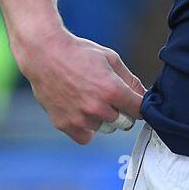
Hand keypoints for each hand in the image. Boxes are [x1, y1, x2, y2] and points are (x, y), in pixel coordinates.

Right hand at [16, 30, 146, 144]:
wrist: (45, 54)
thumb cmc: (79, 53)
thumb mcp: (111, 59)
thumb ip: (130, 80)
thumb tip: (143, 96)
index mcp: (112, 90)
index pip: (138, 110)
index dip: (139, 106)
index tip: (135, 102)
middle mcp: (97, 108)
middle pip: (124, 123)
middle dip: (122, 112)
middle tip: (109, 97)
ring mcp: (80, 118)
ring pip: (104, 129)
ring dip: (102, 119)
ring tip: (90, 99)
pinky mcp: (64, 124)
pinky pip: (85, 137)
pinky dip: (86, 128)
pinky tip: (81, 112)